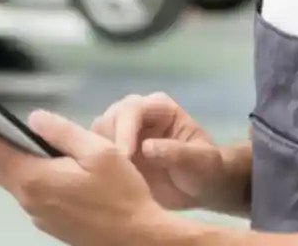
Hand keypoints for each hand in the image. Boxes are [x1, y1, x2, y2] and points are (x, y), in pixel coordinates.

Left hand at [0, 106, 182, 245]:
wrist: (137, 239)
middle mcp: (29, 198)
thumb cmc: (123, 196)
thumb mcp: (99, 152)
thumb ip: (63, 132)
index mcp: (36, 178)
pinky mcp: (48, 220)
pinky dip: (19, 171)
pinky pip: (25, 191)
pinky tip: (30, 160)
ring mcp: (37, 213)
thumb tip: (35, 119)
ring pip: (8, 179)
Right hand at [91, 92, 229, 211]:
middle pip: (109, 118)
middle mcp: (136, 114)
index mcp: (159, 107)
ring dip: (96, 154)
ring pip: (96, 134)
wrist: (200, 190)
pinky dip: (93, 164)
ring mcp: (122, 133)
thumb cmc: (205, 170)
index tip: (123, 157)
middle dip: (106, 143)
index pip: (133, 109)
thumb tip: (147, 147)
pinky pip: (93, 153)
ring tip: (104, 177)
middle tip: (109, 170)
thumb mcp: (200, 161)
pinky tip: (99, 181)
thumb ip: (178, 152)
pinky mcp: (112, 152)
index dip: (124, 131)